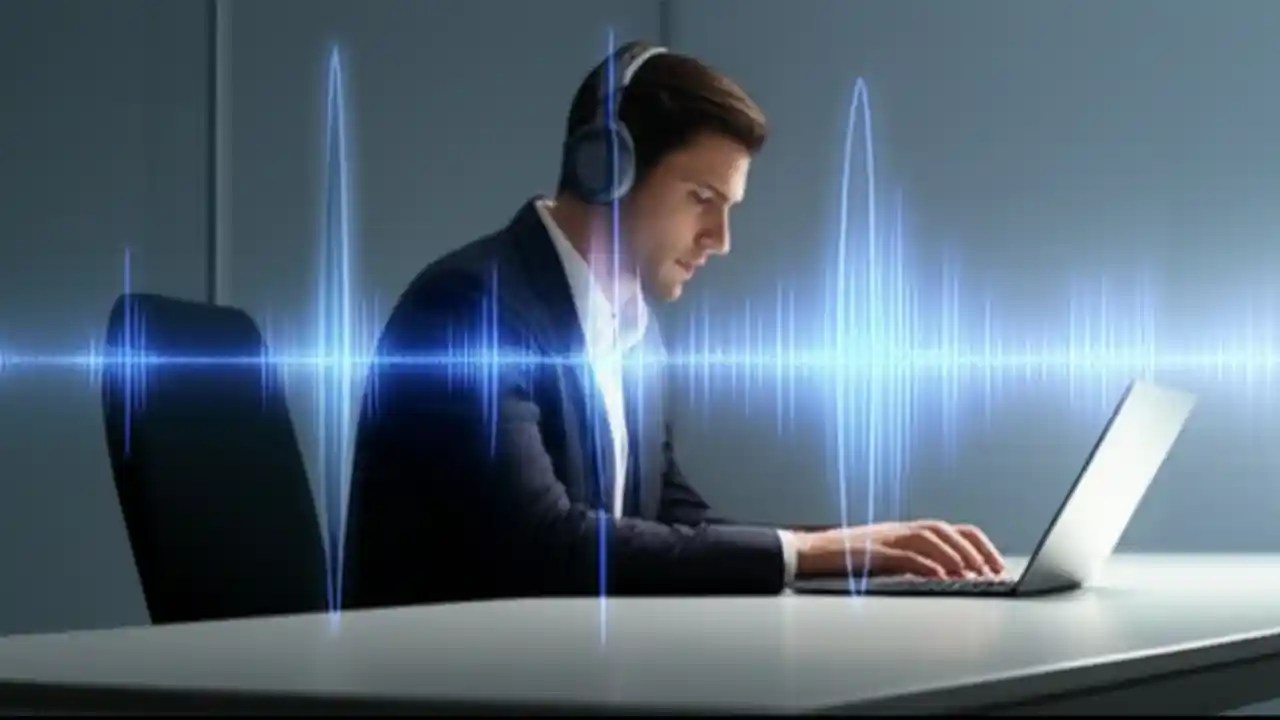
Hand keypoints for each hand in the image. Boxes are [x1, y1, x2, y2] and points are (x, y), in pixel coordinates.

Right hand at [793, 519, 1005, 578]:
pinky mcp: (869, 551)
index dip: (978, 545)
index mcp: (905, 531)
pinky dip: (924, 564)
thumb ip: (912, 564)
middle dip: (974, 551)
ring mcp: (884, 538)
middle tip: (992, 573)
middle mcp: (898, 529)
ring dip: (955, 556)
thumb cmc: (843, 562)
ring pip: (929, 536)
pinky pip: (903, 554)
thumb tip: (946, 578)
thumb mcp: (884, 561)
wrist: (804, 554)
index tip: (996, 566)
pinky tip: (940, 576)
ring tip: (973, 576)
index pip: (951, 529)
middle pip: (946, 529)